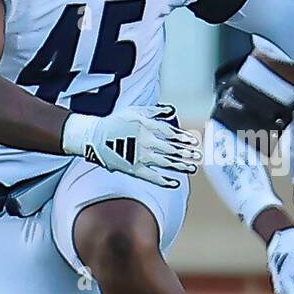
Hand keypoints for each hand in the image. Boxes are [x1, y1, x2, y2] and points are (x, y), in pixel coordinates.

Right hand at [62, 103, 201, 188]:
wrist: (94, 136)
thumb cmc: (115, 122)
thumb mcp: (135, 111)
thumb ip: (155, 111)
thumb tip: (172, 111)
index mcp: (147, 126)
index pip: (171, 133)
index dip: (183, 138)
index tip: (193, 141)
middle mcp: (146, 142)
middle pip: (172, 149)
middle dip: (186, 153)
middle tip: (198, 156)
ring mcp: (140, 156)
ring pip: (166, 163)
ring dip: (181, 166)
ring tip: (192, 168)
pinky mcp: (134, 169)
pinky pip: (153, 178)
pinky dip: (165, 181)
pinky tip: (175, 183)